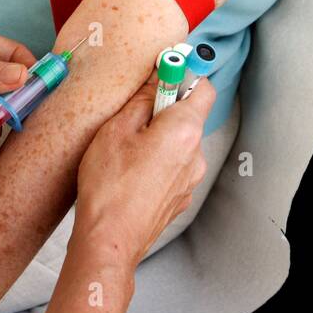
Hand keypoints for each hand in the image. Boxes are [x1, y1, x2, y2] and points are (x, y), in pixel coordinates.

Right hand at [74, 72, 215, 265]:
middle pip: (190, 116)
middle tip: (134, 114)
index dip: (184, 75)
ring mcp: (190, 179)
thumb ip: (143, 99)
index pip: (203, 88)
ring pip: (180, 143)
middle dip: (165, 109)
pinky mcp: (180, 197)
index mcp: (184, 130)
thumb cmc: (109, 186)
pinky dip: (158, 161)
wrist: (109, 240)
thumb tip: (159, 77)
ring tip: (127, 149)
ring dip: (160, 137)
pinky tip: (131, 171)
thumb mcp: (117, 129)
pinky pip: (174, 166)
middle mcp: (195, 154)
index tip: (164, 72)